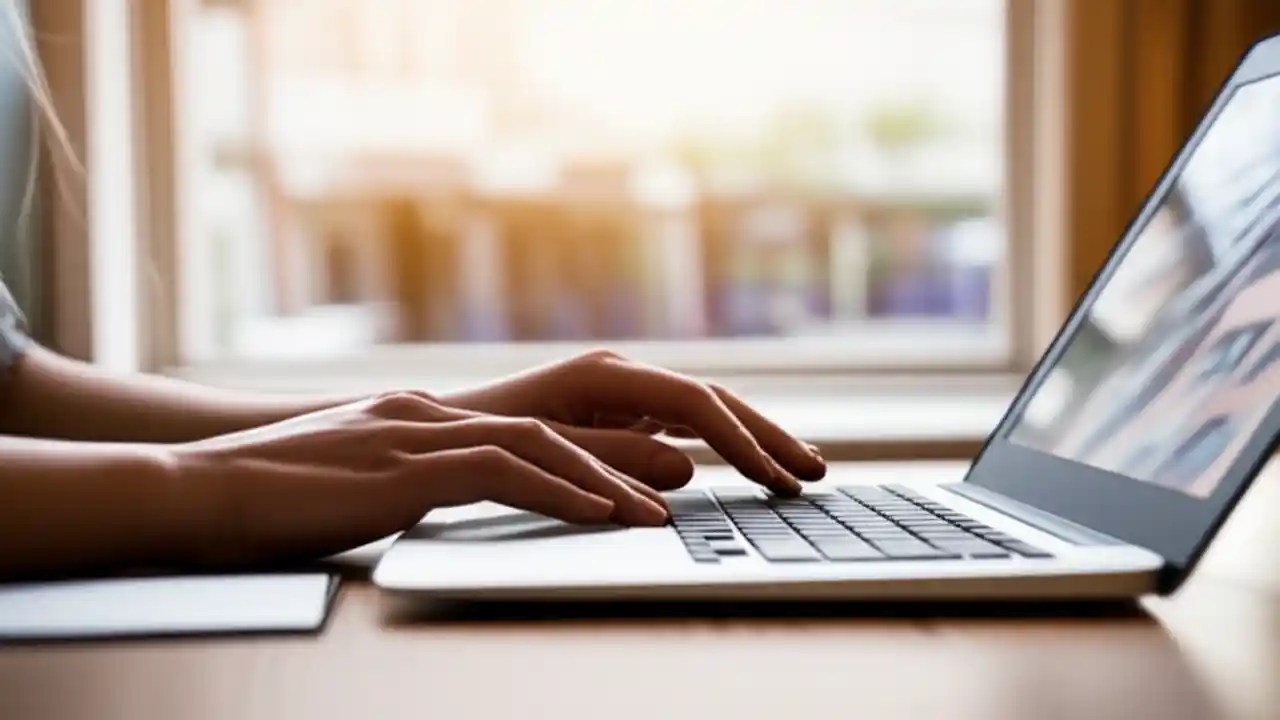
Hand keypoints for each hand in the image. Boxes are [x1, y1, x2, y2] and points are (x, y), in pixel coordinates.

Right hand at [169, 392, 669, 566]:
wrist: (199, 489)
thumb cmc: (272, 496)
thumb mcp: (358, 480)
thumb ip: (410, 481)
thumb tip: (448, 496)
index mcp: (423, 418)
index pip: (528, 429)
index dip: (592, 449)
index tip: (643, 474)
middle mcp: (430, 415)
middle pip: (551, 430)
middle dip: (623, 457)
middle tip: (681, 482)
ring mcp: (417, 435)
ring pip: (539, 448)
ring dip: (606, 479)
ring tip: (656, 511)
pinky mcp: (403, 467)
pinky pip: (499, 475)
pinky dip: (555, 493)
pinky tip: (595, 513)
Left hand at [441, 350, 825, 494]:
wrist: (440, 432)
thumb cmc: (481, 440)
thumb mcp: (543, 453)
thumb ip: (614, 460)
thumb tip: (687, 472)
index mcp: (604, 376)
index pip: (694, 405)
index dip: (742, 442)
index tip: (779, 478)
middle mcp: (620, 375)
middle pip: (713, 401)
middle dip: (767, 436)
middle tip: (818, 473)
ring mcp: (622, 392)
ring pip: (705, 412)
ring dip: (754, 439)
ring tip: (803, 469)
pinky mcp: (619, 413)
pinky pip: (685, 427)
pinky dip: (723, 446)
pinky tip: (751, 465)